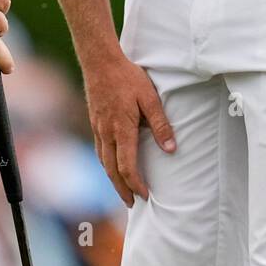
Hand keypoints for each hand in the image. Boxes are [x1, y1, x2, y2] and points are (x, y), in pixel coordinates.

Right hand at [83, 51, 175, 206]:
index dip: (136, 184)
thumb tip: (171, 148)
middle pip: (112, 171)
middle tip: (131, 204)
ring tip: (122, 190)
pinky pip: (100, 150)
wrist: (100, 61)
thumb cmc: (127, 77)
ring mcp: (98, 128)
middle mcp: (107, 133)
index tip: (145, 195)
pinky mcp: (94, 122)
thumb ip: (160, 124)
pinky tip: (111, 165)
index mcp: (122, 129)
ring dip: (113, 179)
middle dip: (122, 190)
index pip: (127, 167)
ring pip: (104, 162)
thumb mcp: (150, 98)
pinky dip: (106, 164)